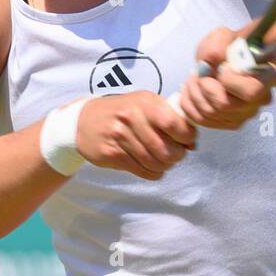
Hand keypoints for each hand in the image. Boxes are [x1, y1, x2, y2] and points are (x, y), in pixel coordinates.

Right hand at [76, 91, 196, 180]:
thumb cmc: (122, 112)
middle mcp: (132, 118)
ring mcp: (120, 137)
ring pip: (155, 163)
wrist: (83, 120)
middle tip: (177, 155)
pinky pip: (142, 171)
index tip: (188, 140)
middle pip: (167, 149)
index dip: (187, 136)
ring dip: (165, 166)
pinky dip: (153, 173)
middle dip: (177, 156)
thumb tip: (192, 141)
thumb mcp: (144, 104)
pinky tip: (152, 167)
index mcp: (145, 103)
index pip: (174, 124)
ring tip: (164, 161)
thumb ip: (168, 117)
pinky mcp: (112, 154)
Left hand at [175, 26, 275, 130]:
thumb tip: (208, 64)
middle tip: (198, 72)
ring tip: (193, 79)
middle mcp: (258, 102)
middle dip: (203, 86)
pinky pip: (202, 120)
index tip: (222, 67)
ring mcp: (243, 115)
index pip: (249, 92)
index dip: (228, 80)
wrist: (231, 60)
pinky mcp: (228, 123)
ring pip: (209, 114)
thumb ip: (217, 46)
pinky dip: (190, 105)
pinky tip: (191, 91)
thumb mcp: (223, 37)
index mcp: (266, 78)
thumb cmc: (230, 48)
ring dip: (193, 94)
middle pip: (224, 106)